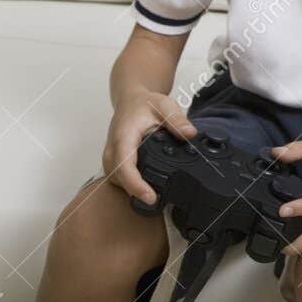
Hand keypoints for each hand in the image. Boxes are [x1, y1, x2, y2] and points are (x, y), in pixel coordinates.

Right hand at [102, 89, 196, 204]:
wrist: (131, 100)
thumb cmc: (145, 103)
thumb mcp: (165, 105)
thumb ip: (177, 120)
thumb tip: (190, 133)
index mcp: (123, 137)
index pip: (124, 165)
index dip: (135, 184)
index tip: (150, 197)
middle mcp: (113, 149)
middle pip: (119, 179)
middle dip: (136, 191)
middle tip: (159, 201)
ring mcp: (111, 157)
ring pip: (117, 181)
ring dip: (133, 189)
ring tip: (155, 196)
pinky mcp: (114, 162)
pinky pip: (118, 178)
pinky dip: (131, 185)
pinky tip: (147, 188)